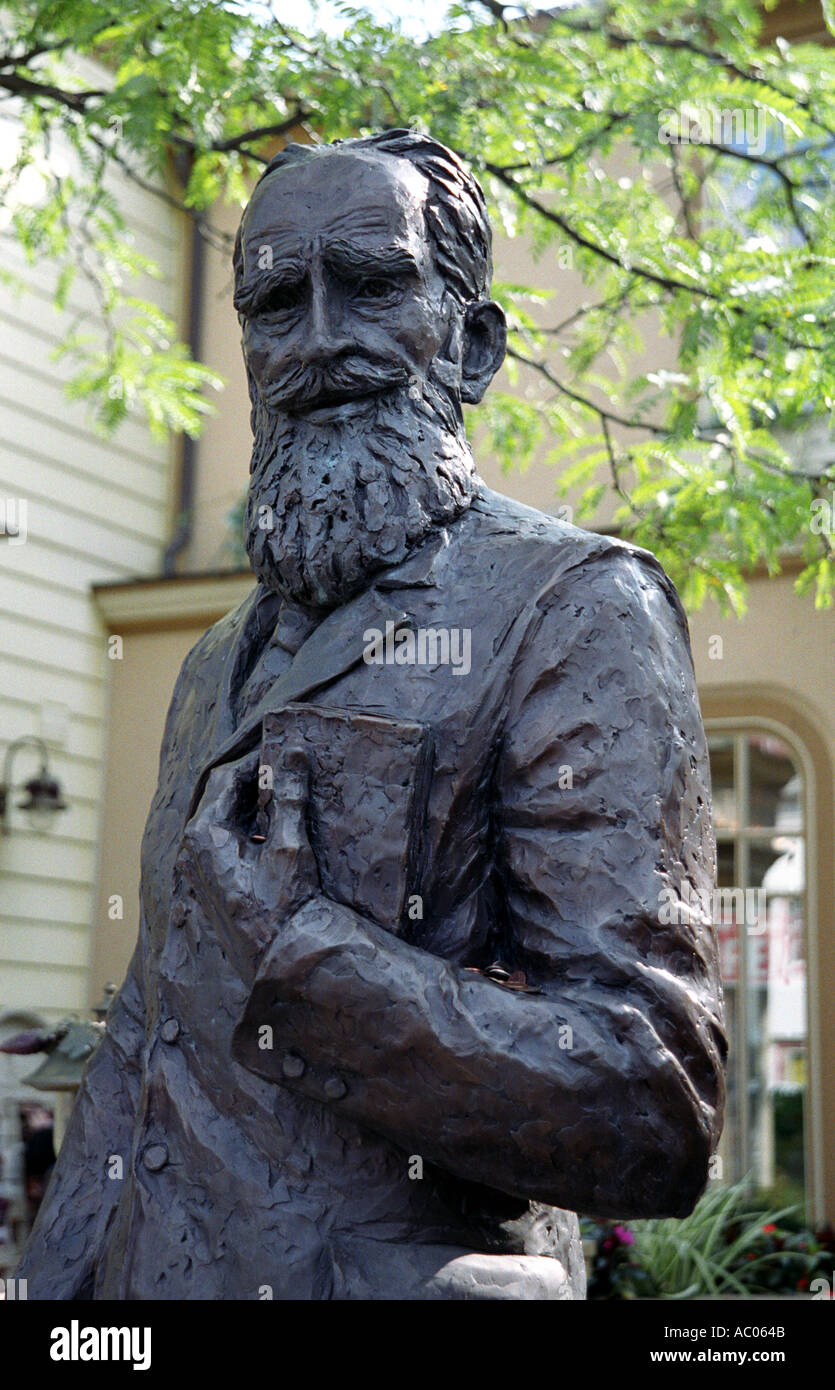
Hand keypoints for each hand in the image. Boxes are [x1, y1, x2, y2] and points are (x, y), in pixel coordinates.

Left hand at [173, 736, 320, 981]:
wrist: (283, 962)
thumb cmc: (285, 905)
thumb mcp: (289, 845)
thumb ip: (288, 796)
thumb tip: (293, 753)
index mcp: (204, 834)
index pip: (225, 779)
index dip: (255, 762)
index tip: (282, 753)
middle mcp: (192, 850)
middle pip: (220, 799)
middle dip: (252, 783)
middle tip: (285, 772)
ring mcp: (199, 870)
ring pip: (221, 822)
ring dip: (250, 807)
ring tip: (285, 799)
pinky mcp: (211, 886)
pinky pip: (223, 845)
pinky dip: (246, 831)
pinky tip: (274, 835)